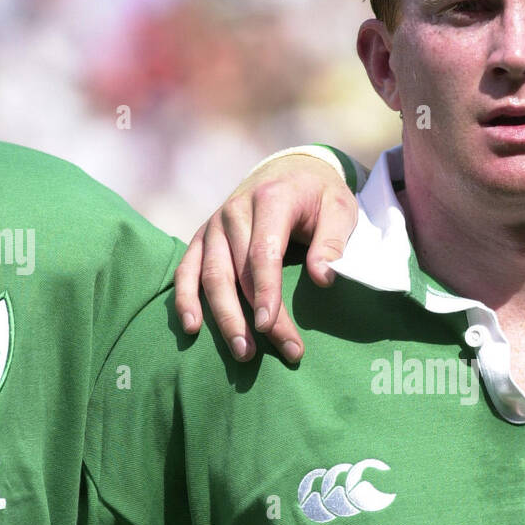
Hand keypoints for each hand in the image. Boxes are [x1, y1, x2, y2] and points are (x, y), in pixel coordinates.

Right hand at [174, 154, 357, 361]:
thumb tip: (323, 278)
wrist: (291, 170)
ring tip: (240, 351)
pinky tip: (192, 327)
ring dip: (221, 316)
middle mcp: (235, 211)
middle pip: (236, 271)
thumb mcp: (339, 208)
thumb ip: (332, 241)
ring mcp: (215, 224)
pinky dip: (185, 297)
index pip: (263, 253)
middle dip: (246, 317)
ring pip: (210, 275)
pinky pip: (186, 268)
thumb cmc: (318, 195)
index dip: (266, 293)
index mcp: (270, 200)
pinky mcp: (203, 236)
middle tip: (258, 353)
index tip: (271, 327)